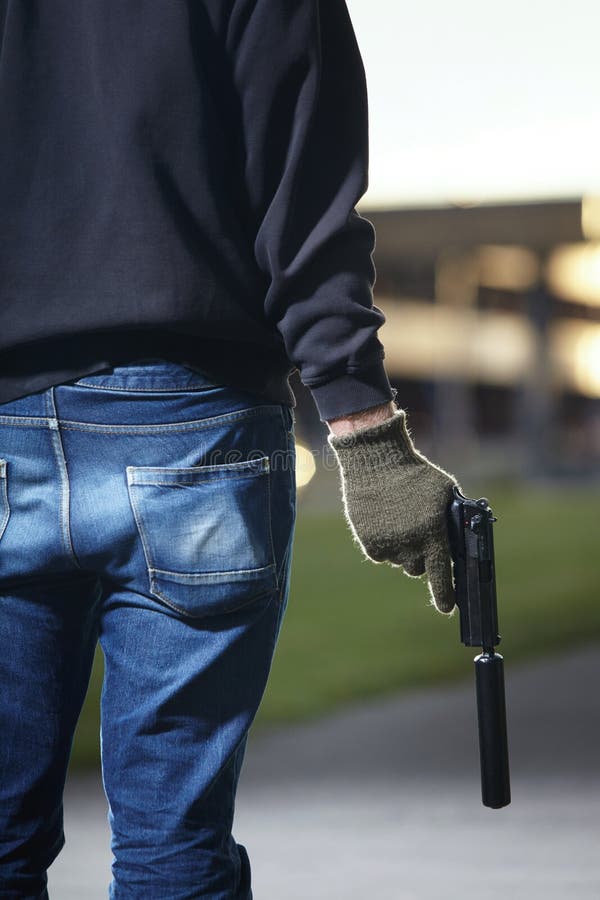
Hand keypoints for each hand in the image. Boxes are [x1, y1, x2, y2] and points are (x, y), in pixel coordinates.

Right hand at [327, 407, 460, 613]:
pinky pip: (381, 555)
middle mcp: (410, 544)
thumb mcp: (445, 491)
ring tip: (399, 519)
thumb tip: (463, 538)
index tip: (447, 608)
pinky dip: (384, 544)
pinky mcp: (368, 542)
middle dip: (423, 558)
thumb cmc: (415, 474)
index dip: (445, 596)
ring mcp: (388, 545)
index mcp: (433, 534)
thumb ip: (455, 516)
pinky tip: (384, 521)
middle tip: (420, 536)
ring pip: (399, 560)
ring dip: (402, 548)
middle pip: (419, 569)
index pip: (441, 576)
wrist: (376, 461)